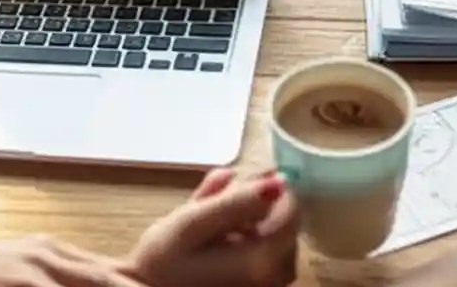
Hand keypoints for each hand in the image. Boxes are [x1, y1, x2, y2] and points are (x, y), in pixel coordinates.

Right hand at [124, 169, 299, 286]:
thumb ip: (236, 200)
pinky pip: (266, 255)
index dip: (273, 187)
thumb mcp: (193, 222)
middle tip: (218, 204)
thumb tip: (278, 180)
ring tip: (212, 227)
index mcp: (263, 260)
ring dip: (251, 223)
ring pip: (275, 238)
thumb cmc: (164, 262)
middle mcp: (275, 277)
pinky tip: (217, 243)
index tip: (246, 179)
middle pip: (283, 224)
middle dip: (256, 207)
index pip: (292, 210)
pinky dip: (247, 242)